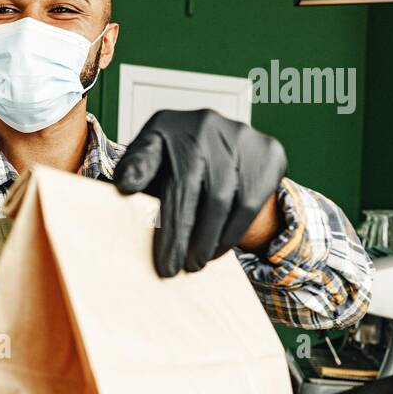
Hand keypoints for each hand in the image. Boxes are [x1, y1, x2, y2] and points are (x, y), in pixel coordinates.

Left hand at [114, 109, 286, 277]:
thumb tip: (124, 189)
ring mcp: (240, 135)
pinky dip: (230, 234)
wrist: (225, 151)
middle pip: (188, 187)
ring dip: (206, 241)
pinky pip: (249, 204)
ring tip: (193, 264)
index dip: (137, 170)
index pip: (148, 155)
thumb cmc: (176, 168)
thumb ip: (134, 176)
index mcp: (165, 126)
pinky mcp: (268, 153)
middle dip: (178, 234)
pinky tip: (216, 249)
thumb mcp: (150, 167)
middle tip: (169, 269)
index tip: (128, 192)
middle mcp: (204, 124)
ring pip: (222, 200)